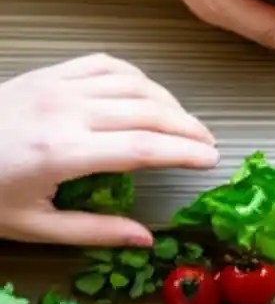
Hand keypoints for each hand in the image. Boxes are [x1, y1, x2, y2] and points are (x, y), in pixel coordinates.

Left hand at [0, 54, 218, 246]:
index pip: (144, 147)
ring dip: (168, 102)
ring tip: (186, 123)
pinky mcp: (48, 73)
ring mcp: (57, 86)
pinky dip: (137, 77)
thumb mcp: (34, 226)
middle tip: (208, 143)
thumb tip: (145, 239)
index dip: (185, 152)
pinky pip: (106, 64)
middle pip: (148, 111)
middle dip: (187, 127)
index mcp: (63, 153)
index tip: (211, 160)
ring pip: (134, 84)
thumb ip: (94, 230)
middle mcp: (66, 112)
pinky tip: (149, 94)